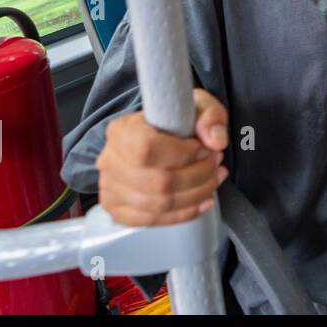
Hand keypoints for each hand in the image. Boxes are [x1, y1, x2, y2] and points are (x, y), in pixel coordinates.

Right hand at [97, 88, 228, 226]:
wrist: (153, 137)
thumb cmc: (173, 121)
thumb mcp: (196, 105)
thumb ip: (210, 117)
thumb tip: (215, 141)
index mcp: (123, 130)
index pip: (148, 149)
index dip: (184, 154)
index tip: (205, 149)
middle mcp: (111, 160)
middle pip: (159, 182)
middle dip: (199, 175)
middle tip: (216, 163)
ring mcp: (111, 188)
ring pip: (159, 204)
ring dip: (197, 193)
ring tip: (214, 178)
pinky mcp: (118, 209)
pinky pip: (152, 220)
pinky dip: (184, 213)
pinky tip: (203, 200)